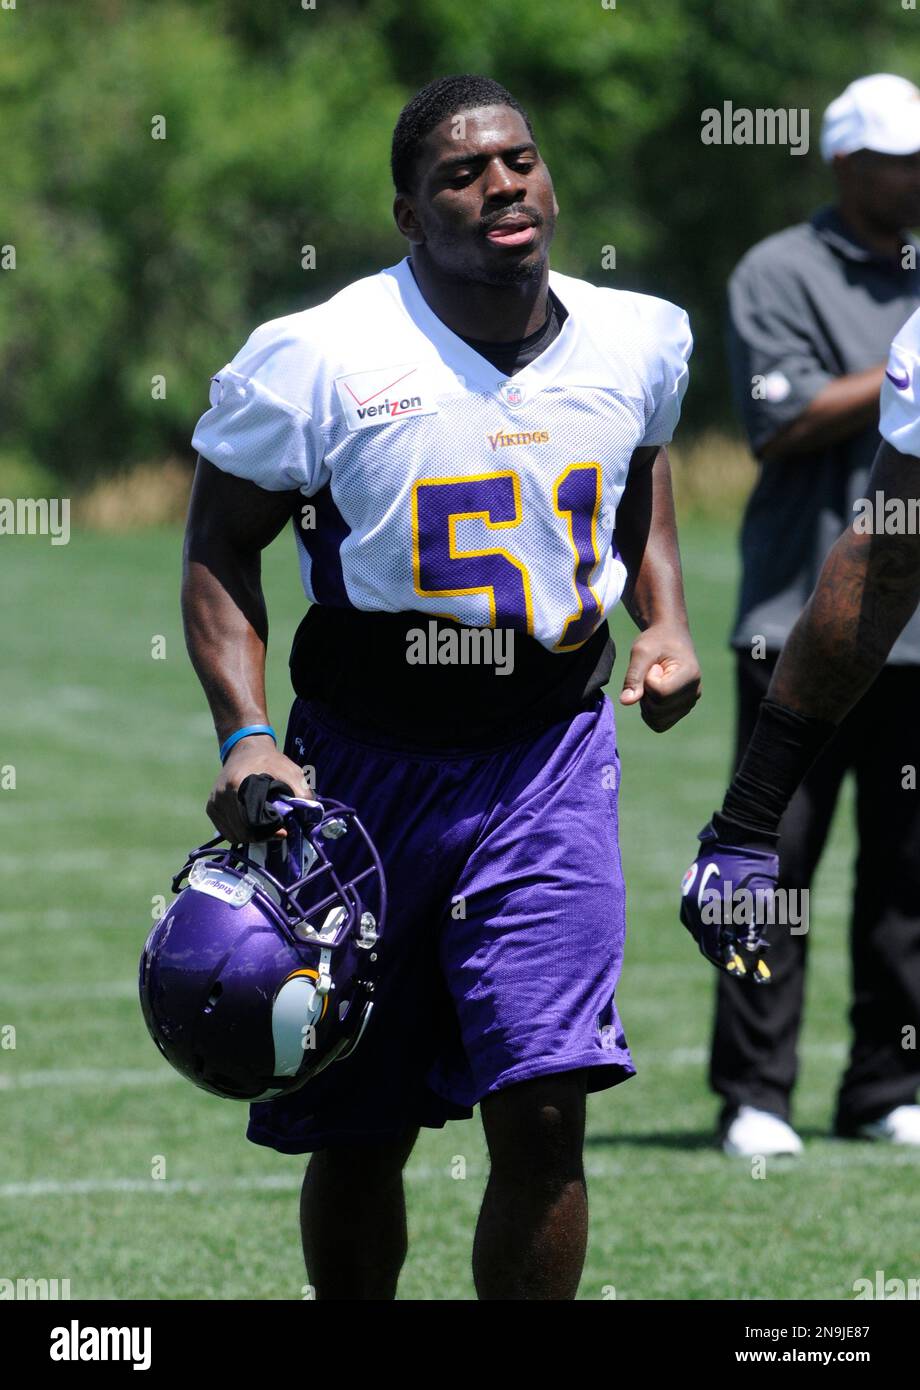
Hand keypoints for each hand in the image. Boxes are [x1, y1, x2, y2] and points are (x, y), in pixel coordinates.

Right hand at [206, 735, 314, 842]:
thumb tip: (311, 816)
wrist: (247, 749)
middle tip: (278, 832)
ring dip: (252, 837)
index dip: (269, 831)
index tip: (283, 831)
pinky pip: (227, 831)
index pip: (251, 823)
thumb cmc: (270, 761)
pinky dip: (241, 833)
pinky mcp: (211, 808)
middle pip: (242, 832)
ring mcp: (214, 803)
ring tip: (267, 829)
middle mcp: (220, 796)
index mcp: (237, 785)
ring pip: (233, 835)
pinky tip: (254, 826)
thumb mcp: (291, 771)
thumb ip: (302, 792)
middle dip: (262, 837)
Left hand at [620, 623, 700, 730]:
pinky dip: (650, 713)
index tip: (653, 666)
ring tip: (653, 682)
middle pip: (658, 709)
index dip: (647, 681)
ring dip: (647, 704)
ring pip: (658, 721)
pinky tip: (652, 694)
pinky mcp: (682, 710)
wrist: (670, 637)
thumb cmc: (656, 641)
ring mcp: (690, 703)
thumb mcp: (641, 652)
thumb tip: (626, 702)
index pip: (660, 693)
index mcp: (690, 674)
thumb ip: (633, 676)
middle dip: (645, 694)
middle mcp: (694, 692)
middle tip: (651, 673)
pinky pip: (660, 724)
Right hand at [679, 822, 776, 980]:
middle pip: (702, 938)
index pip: (710, 947)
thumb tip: (749, 948)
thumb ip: (752, 927)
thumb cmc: (754, 866)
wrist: (742, 831)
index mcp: (706, 909)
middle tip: (739, 958)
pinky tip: (725, 921)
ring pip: (697, 925)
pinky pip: (696, 910)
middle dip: (722, 950)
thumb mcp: (759, 900)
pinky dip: (708, 920)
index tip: (741, 971)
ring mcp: (689, 891)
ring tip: (733, 941)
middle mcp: (692, 902)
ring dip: (714, 935)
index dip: (726, 961)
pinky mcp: (692, 882)